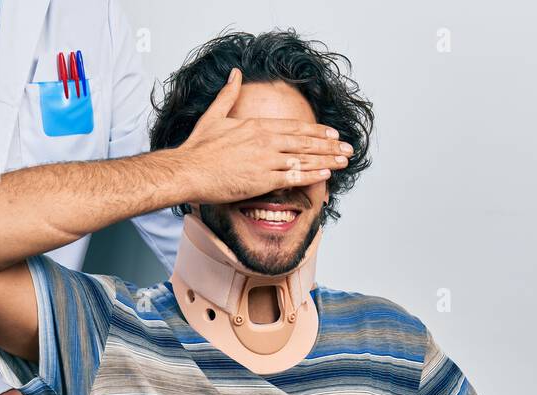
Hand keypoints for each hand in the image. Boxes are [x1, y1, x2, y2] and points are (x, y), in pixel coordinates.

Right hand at [174, 67, 353, 203]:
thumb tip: (235, 73)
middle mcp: (266, 141)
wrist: (188, 170)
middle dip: (329, 145)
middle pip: (305, 142)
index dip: (316, 131)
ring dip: (327, 160)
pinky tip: (326, 175)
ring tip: (343, 161)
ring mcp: (266, 161)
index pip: (295, 127)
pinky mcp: (263, 180)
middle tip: (347, 148)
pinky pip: (294, 178)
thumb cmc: (198, 148)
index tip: (331, 133)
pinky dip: (312, 176)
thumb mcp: (214, 115)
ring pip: (304, 160)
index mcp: (257, 125)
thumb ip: (228, 94)